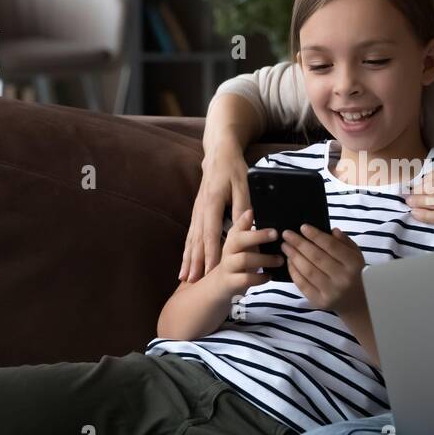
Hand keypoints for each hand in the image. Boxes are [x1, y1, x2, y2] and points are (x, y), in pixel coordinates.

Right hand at [180, 145, 249, 282]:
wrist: (218, 152)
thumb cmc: (233, 168)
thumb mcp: (243, 185)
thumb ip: (243, 206)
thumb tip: (248, 227)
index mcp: (212, 203)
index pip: (212, 233)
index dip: (211, 253)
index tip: (210, 270)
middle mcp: (200, 210)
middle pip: (197, 241)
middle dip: (195, 262)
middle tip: (192, 282)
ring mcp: (196, 211)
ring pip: (191, 239)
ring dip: (188, 259)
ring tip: (185, 277)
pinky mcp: (196, 212)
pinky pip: (191, 235)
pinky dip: (188, 250)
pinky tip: (186, 262)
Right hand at [213, 209, 283, 295]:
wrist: (218, 286)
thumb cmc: (236, 262)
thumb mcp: (241, 245)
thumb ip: (247, 230)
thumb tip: (253, 212)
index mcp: (232, 239)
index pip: (236, 226)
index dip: (243, 219)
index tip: (253, 212)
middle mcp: (228, 250)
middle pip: (238, 239)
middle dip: (258, 236)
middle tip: (276, 234)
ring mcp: (228, 266)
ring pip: (244, 259)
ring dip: (265, 259)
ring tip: (280, 260)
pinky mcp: (231, 282)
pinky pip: (246, 279)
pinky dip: (260, 278)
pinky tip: (269, 276)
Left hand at [280, 224, 367, 314]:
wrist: (354, 301)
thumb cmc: (352, 273)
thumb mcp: (355, 254)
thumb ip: (344, 241)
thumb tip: (332, 231)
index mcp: (353, 263)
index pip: (332, 246)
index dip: (316, 235)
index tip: (302, 227)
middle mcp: (343, 278)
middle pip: (317, 257)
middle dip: (299, 244)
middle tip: (287, 234)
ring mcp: (331, 292)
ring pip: (308, 270)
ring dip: (294, 256)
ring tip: (285, 246)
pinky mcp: (320, 301)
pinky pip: (302, 284)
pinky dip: (293, 271)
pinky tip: (289, 261)